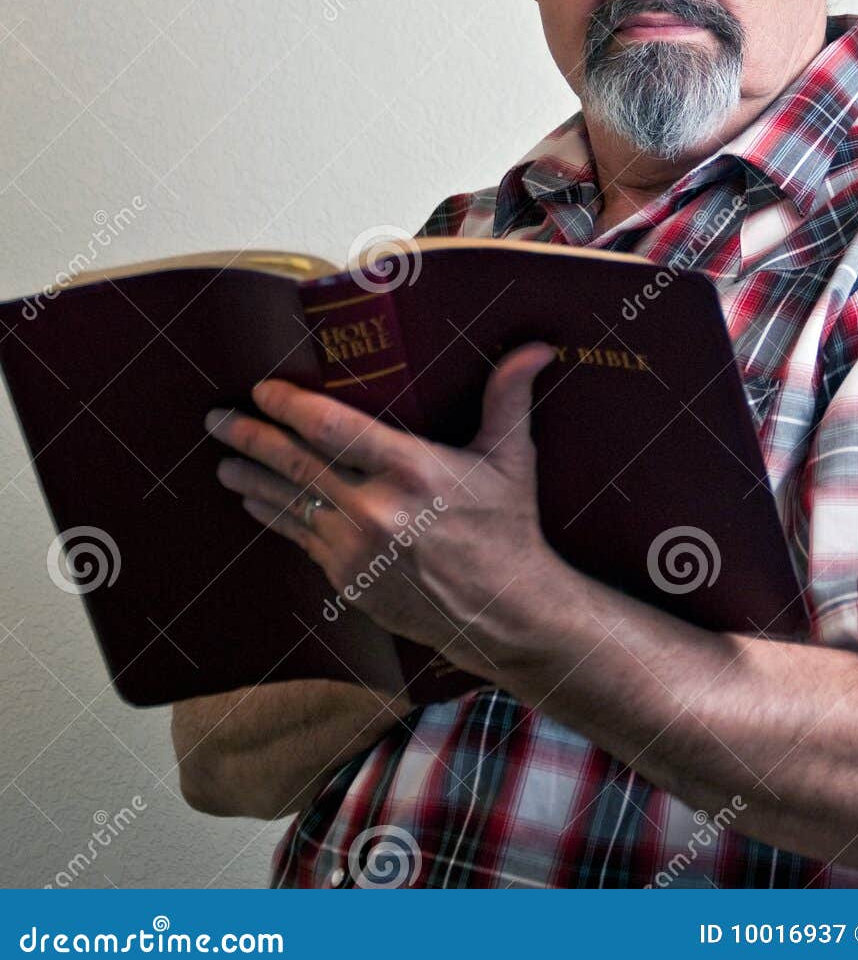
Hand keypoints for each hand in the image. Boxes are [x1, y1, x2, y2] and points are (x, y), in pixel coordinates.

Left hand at [204, 340, 574, 680]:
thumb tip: (537, 346)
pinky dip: (274, 517)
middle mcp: (376, 509)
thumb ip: (509, 397)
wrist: (505, 613)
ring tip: (223, 461)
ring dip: (250, 480)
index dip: (290, 405)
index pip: (333, 428)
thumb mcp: (512, 457)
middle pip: (295, 464)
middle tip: (218, 417)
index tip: (262, 389)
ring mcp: (356, 549)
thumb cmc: (508, 528)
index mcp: (411, 469)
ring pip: (289, 504)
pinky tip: (256, 503)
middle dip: (251, 437)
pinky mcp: (346, 580)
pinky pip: (301, 539)